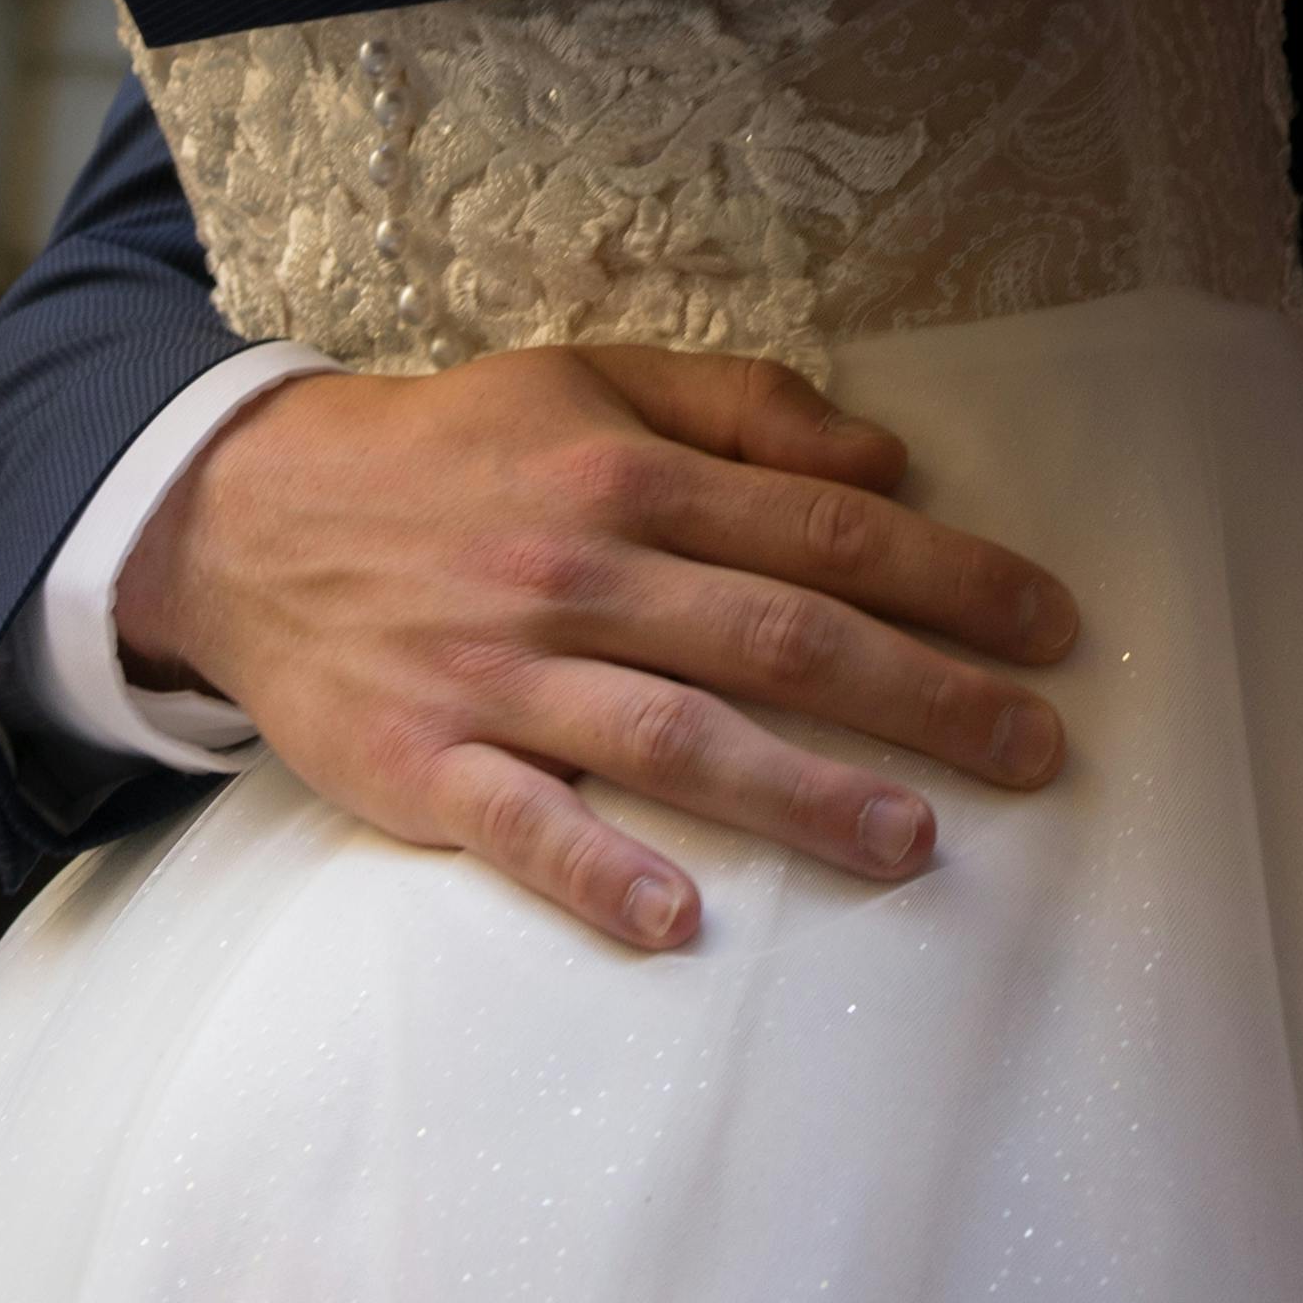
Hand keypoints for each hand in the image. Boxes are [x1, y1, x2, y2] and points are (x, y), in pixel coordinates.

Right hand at [122, 343, 1077, 953]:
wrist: (253, 513)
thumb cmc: (454, 452)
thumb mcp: (592, 381)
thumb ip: (741, 410)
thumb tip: (884, 463)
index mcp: (629, 471)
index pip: (822, 530)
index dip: (948, 575)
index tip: (1050, 627)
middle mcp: (580, 568)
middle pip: (778, 633)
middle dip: (921, 693)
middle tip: (1036, 750)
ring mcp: (503, 673)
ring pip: (675, 735)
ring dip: (799, 792)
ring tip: (913, 843)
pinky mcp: (428, 763)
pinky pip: (522, 825)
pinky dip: (596, 871)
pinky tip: (675, 921)